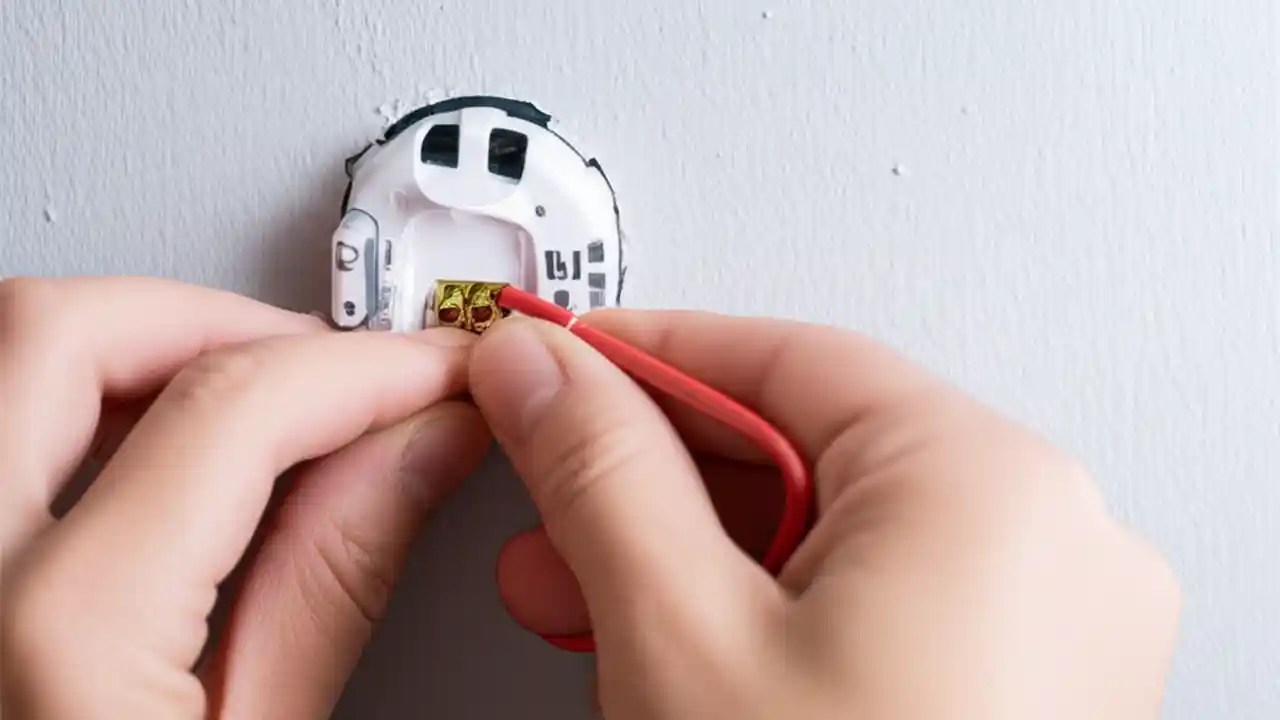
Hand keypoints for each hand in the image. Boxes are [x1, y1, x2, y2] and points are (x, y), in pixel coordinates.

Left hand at [0, 277, 490, 718]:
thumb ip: (327, 589)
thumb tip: (413, 450)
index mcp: (58, 631)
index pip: (229, 411)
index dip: (361, 370)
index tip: (430, 373)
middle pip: (69, 332)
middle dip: (229, 317)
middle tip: (335, 366)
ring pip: (10, 357)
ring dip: (143, 343)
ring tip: (258, 399)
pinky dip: (82, 401)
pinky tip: (161, 452)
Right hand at [470, 311, 1180, 719]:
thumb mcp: (678, 637)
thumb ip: (603, 475)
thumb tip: (550, 378)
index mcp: (991, 489)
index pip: (785, 356)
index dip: (649, 352)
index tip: (562, 362)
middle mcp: (1048, 543)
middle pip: (809, 444)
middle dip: (655, 475)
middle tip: (553, 489)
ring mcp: (1046, 624)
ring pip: (832, 532)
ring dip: (694, 552)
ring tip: (585, 589)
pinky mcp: (1020, 689)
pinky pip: (873, 601)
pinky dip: (766, 611)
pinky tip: (678, 643)